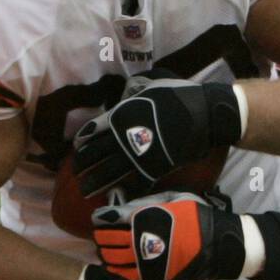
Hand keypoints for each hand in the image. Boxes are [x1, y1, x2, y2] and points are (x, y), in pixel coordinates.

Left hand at [72, 79, 243, 198]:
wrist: (204, 113)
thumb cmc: (179, 95)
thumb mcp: (152, 82)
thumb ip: (134, 89)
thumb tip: (124, 92)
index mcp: (120, 116)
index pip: (92, 131)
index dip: (82, 142)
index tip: (77, 149)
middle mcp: (124, 137)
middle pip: (95, 154)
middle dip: (82, 165)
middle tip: (76, 173)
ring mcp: (138, 155)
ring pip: (108, 173)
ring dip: (94, 182)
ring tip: (84, 191)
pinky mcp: (153, 169)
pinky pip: (133, 183)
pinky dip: (123, 191)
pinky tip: (115, 197)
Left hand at [93, 191, 249, 279]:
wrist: (218, 243)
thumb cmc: (196, 217)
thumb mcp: (172, 199)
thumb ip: (145, 203)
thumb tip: (121, 207)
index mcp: (143, 217)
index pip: (108, 218)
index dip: (100, 218)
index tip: (100, 218)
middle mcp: (140, 239)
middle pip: (105, 239)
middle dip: (101, 237)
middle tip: (102, 235)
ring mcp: (145, 260)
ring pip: (111, 259)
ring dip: (105, 254)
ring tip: (107, 250)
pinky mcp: (151, 276)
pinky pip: (124, 275)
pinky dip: (115, 270)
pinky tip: (116, 266)